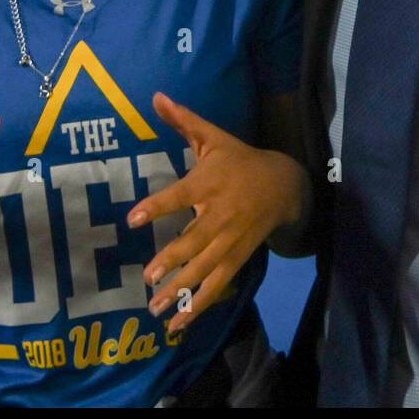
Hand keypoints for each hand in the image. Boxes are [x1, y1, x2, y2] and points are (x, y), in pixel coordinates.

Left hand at [128, 93, 306, 334]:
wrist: (285, 185)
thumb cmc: (239, 160)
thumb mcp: (214, 138)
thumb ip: (184, 120)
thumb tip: (156, 95)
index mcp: (210, 182)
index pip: (181, 195)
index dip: (158, 206)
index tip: (132, 218)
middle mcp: (221, 214)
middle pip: (196, 240)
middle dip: (172, 260)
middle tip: (147, 278)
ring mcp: (231, 240)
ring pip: (206, 269)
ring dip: (182, 290)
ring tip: (156, 308)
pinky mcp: (239, 258)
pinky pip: (219, 285)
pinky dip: (199, 306)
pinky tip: (179, 323)